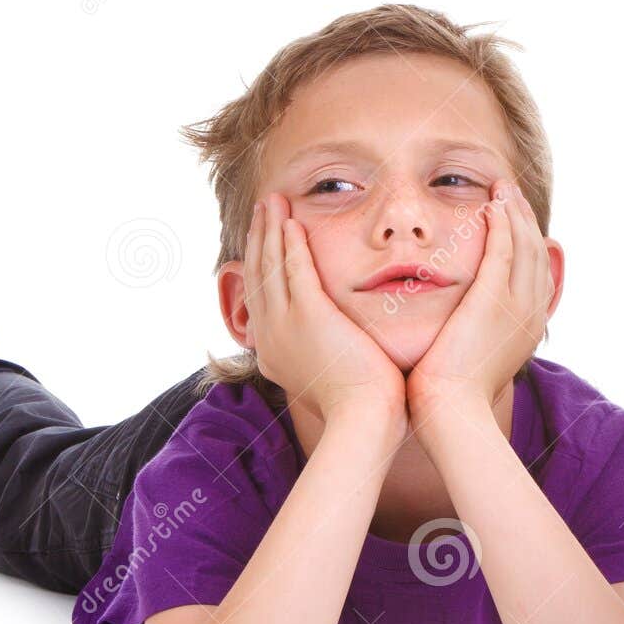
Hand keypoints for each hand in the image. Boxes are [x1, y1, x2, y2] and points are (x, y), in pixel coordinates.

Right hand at [244, 191, 406, 430]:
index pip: (261, 298)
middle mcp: (270, 337)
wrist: (364, 421)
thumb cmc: (361, 409)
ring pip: (272, 266)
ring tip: (273, 201)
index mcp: (274, 352)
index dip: (261, 264)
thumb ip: (325, 358)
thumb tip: (335, 351)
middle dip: (261, 237)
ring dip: (272, 229)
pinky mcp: (309, 316)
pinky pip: (295, 269)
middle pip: (259, 275)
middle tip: (264, 207)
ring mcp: (285, 326)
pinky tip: (292, 221)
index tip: (267, 239)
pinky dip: (291, 243)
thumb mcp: (331, 380)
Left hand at [407, 179, 552, 418]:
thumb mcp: (472, 364)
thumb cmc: (451, 399)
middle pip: (537, 254)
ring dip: (515, 212)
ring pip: (524, 245)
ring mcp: (516, 305)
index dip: (528, 244)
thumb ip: (473, 339)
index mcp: (528, 330)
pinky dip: (501, 221)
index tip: (514, 223)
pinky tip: (492, 203)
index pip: (536, 276)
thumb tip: (458, 332)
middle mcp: (531, 314)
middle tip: (511, 194)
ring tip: (503, 188)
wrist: (453, 413)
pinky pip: (504, 248)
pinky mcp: (494, 298)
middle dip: (525, 220)